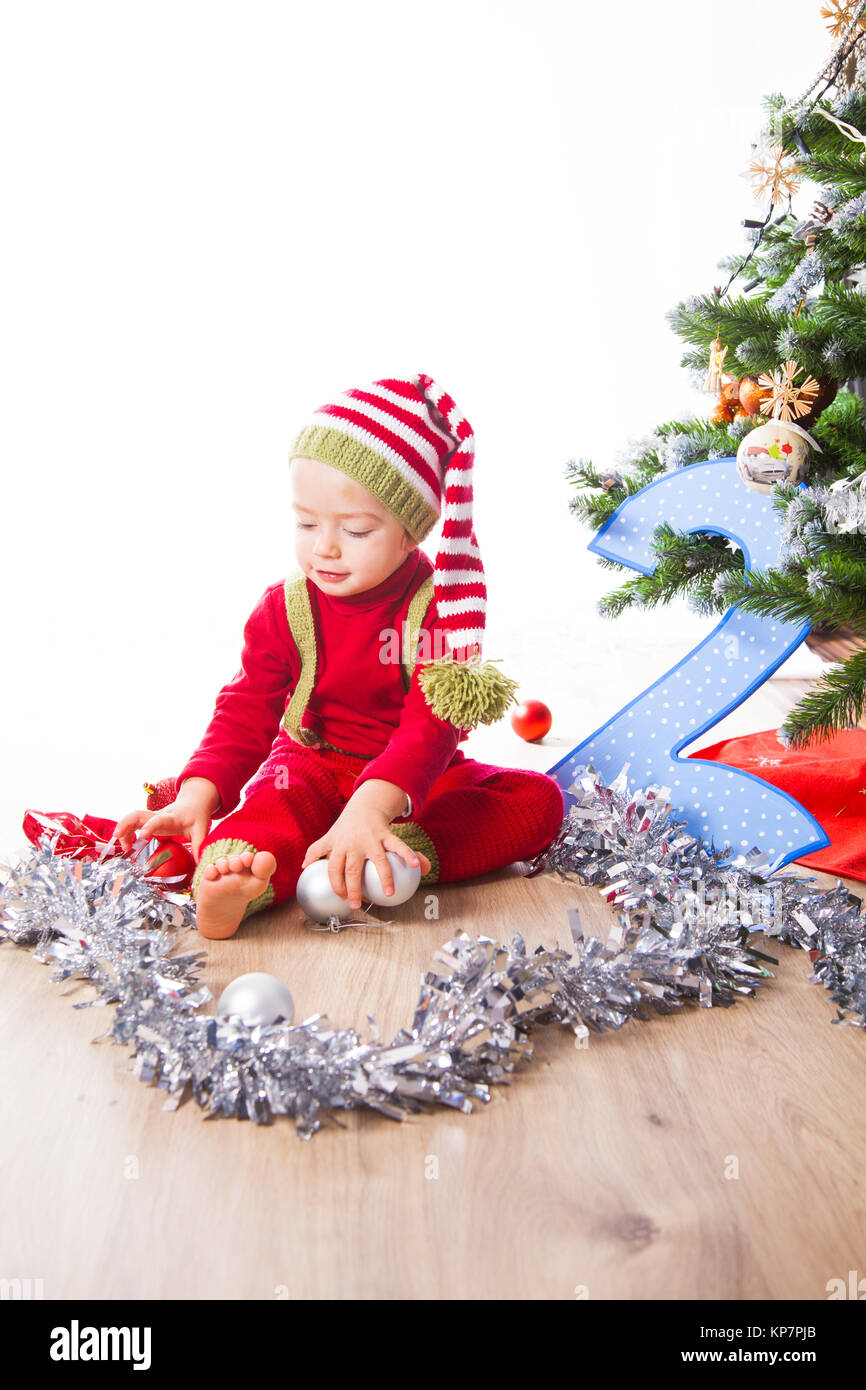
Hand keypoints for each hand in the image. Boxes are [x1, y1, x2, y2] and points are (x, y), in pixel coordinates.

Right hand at [115, 792, 214, 862]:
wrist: (193, 804)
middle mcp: (159, 815)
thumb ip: (199, 845)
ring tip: (123, 847)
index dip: (149, 827)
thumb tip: (200, 863)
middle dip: (125, 823)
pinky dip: (126, 832)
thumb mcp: (201, 830)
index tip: (142, 836)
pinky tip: (127, 845)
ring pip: (133, 818)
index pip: (158, 820)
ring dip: (123, 829)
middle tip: (116, 836)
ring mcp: (152, 817)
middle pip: (138, 814)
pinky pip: (133, 823)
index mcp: (171, 818)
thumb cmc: (196, 817)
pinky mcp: (148, 820)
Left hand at [301, 804, 430, 909]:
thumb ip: (315, 851)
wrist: (365, 806)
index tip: (342, 898)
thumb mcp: (329, 837)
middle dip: (354, 888)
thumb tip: (303, 867)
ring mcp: (371, 839)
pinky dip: (408, 854)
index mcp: (339, 846)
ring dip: (385, 877)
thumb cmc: (346, 826)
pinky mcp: (386, 834)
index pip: (333, 868)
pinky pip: (398, 845)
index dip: (336, 885)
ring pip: (378, 859)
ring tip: (389, 893)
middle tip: (357, 905)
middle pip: (352, 869)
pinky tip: (416, 865)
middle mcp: (354, 843)